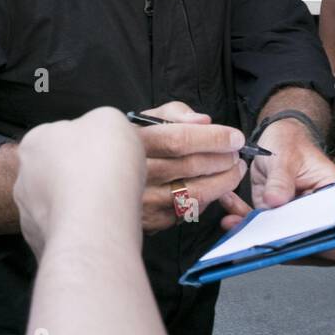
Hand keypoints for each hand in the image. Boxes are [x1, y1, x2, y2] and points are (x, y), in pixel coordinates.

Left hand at [14, 107, 145, 257]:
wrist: (95, 225)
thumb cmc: (102, 166)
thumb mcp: (111, 119)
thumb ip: (100, 121)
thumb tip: (101, 130)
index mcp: (36, 141)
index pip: (61, 137)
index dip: (89, 145)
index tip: (107, 154)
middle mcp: (24, 177)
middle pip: (57, 172)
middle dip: (80, 176)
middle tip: (108, 181)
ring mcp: (29, 213)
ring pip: (57, 204)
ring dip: (78, 204)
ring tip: (106, 207)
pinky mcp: (39, 242)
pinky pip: (62, 232)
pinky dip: (78, 230)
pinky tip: (97, 227)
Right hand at [135, 101, 246, 231]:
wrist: (98, 176)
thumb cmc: (130, 143)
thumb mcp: (147, 118)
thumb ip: (176, 113)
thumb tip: (204, 121)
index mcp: (134, 141)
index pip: (180, 140)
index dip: (213, 139)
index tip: (235, 138)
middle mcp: (135, 172)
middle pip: (191, 167)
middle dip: (223, 159)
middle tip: (237, 154)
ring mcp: (142, 200)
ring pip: (195, 193)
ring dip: (223, 182)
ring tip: (233, 170)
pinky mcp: (149, 221)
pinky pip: (188, 211)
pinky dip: (206, 199)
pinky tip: (211, 188)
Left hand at [218, 115, 334, 228]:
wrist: (276, 135)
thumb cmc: (290, 141)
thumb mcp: (286, 156)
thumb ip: (281, 179)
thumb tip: (275, 201)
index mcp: (328, 193)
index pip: (322, 219)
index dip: (305, 231)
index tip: (283, 233)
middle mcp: (311, 206)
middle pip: (297, 230)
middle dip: (273, 235)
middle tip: (251, 232)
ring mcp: (289, 210)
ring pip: (273, 228)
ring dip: (250, 226)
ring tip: (231, 221)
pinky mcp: (270, 209)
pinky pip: (256, 218)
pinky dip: (240, 213)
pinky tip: (228, 204)